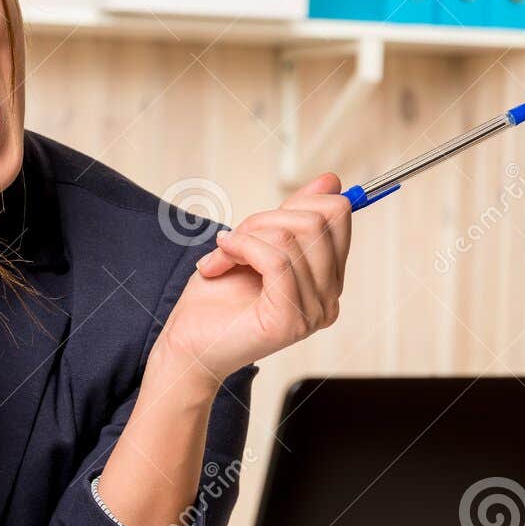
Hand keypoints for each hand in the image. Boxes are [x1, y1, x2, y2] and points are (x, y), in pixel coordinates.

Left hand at [151, 173, 352, 389]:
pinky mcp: (290, 320)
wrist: (188, 344)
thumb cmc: (216, 299)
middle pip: (318, 220)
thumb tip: (332, 181)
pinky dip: (241, 248)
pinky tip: (219, 260)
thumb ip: (294, 215)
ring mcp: (313, 312)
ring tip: (223, 255)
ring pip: (294, 237)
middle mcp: (329, 299)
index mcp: (327, 280)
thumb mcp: (256, 242)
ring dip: (247, 236)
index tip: (257, 225)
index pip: (337, 214)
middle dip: (266, 219)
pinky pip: (276, 260)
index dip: (293, 203)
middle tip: (233, 240)